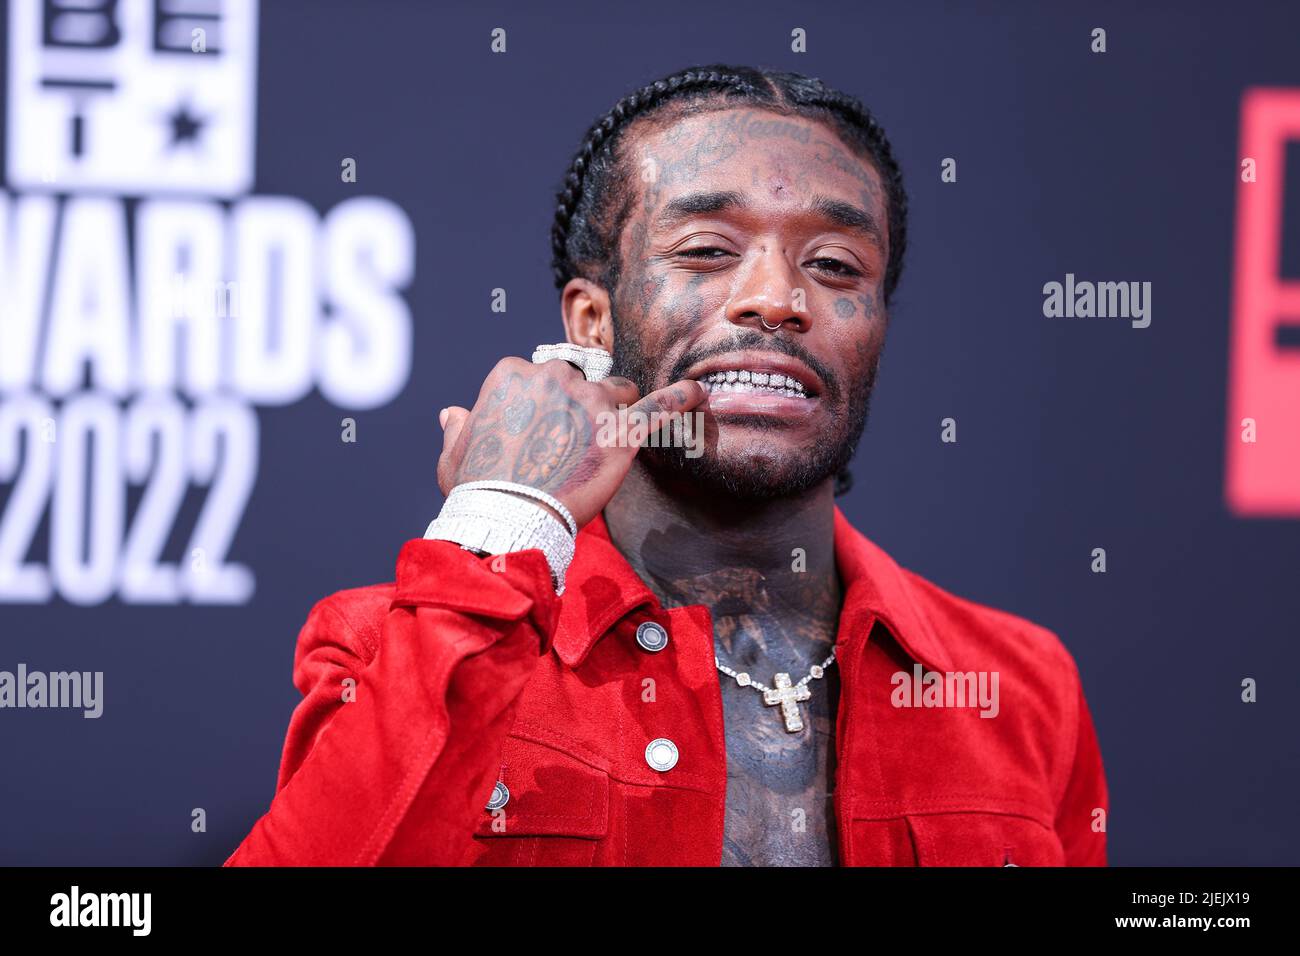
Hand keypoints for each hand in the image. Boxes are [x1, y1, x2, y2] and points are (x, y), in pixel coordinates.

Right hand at [436, 357, 705, 529]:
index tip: (533, 433)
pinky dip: (680, 399)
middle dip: (576, 407)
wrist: (509, 521)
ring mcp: (590, 403)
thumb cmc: (478, 491)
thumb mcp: (454, 455)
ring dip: (612, 411)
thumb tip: (454, 413)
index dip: (538, 407)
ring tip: (603, 443)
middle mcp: (554, 378)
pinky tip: (699, 394)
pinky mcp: (620, 433)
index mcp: (513, 374)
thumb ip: (460, 428)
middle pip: (578, 381)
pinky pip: (658, 409)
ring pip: (614, 392)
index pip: (536, 377)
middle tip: (567, 445)